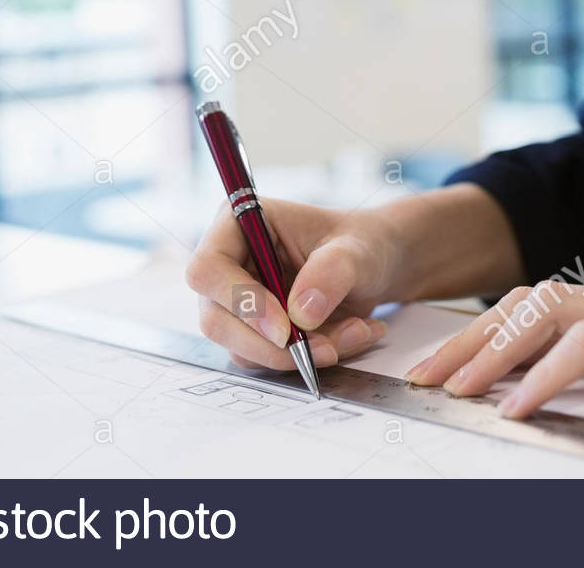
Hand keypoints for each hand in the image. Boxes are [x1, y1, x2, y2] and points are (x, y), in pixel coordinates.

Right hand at [186, 198, 406, 370]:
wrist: (374, 266)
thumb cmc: (360, 243)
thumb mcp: (356, 249)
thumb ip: (331, 272)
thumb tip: (300, 315)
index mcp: (238, 225)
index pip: (209, 268)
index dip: (241, 301)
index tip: (286, 329)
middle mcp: (228, 265)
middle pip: (216, 319)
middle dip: (271, 345)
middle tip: (326, 350)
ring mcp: (236, 302)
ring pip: (242, 349)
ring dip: (301, 353)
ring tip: (356, 331)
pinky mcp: (254, 332)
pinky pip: (268, 360)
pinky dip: (310, 358)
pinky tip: (350, 335)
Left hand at [405, 264, 583, 417]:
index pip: (533, 309)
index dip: (483, 333)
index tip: (445, 367)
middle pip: (520, 308)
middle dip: (464, 342)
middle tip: (419, 378)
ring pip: (541, 316)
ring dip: (490, 354)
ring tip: (452, 391)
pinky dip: (545, 375)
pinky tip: (517, 408)